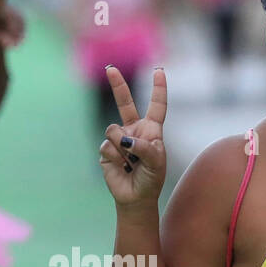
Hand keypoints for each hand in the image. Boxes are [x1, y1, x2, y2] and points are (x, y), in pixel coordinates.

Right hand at [100, 66, 166, 205]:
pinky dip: (116, 157)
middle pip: (125, 103)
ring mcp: (119, 139)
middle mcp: (134, 130)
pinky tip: (123, 167)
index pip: (157, 106)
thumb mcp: (157, 162)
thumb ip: (145, 147)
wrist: (136, 198)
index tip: (159, 71)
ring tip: (131, 163)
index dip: (158, 89)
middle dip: (118, 85)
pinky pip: (107, 146)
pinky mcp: (106, 151)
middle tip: (110, 68)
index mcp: (152, 130)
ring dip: (123, 148)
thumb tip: (124, 140)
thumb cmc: (151, 179)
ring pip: (114, 130)